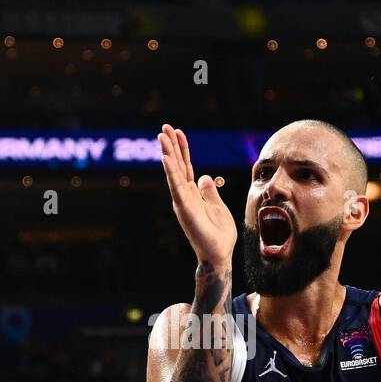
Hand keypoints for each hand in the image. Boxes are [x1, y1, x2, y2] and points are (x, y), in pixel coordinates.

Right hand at [158, 124, 235, 267]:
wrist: (219, 254)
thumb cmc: (219, 234)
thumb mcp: (218, 206)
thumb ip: (210, 192)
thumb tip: (205, 176)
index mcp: (193, 194)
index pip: (186, 166)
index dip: (182, 149)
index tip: (178, 131)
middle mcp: (185, 196)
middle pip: (177, 165)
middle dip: (171, 146)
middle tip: (164, 127)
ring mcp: (183, 201)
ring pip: (174, 173)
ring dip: (168, 153)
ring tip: (162, 136)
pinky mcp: (184, 209)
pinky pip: (177, 186)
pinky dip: (171, 172)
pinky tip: (166, 158)